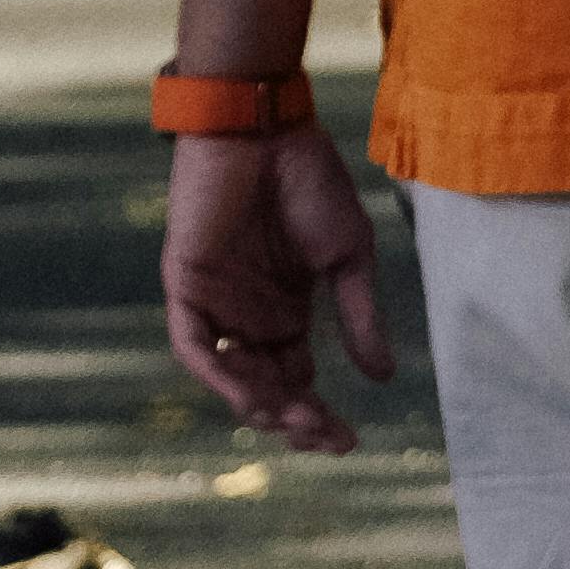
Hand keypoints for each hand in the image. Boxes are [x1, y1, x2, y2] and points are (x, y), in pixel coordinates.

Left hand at [162, 123, 394, 450]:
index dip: (318, 415)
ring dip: (260, 406)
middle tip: (326, 436)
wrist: (266, 128)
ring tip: (298, 419)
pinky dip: (219, 372)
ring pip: (230, 377)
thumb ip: (358, 315)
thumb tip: (382, 377)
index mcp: (287, 310)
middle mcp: (250, 317)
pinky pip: (194, 344)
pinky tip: (249, 393)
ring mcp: (217, 304)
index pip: (297, 380)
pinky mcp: (187, 285)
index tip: (349, 440)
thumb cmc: (310, 181)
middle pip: (266, 390)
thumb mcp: (347, 254)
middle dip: (294, 421)